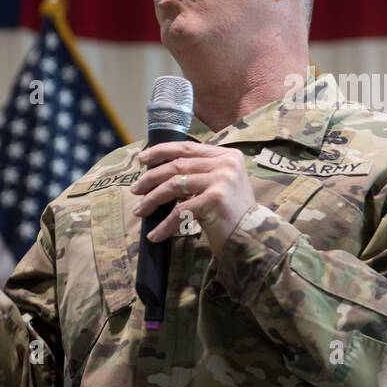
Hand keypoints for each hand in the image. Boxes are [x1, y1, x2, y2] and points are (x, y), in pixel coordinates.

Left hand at [130, 141, 256, 257]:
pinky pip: (181, 209)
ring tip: (140, 210)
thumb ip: (200, 173)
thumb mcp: (219, 185)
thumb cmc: (232, 215)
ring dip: (152, 199)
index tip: (142, 159)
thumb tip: (161, 170)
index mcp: (228, 155)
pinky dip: (165, 224)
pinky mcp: (215, 198)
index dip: (161, 151)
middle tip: (135, 189)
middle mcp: (226, 163)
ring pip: (174, 184)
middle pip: (177, 165)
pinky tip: (156, 234)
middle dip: (151, 177)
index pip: (187, 147)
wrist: (251, 238)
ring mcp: (222, 179)